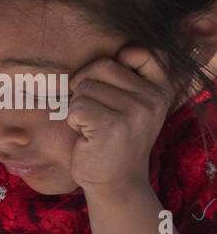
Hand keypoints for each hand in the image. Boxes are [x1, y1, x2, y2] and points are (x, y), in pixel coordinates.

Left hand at [67, 47, 172, 194]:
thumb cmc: (115, 140)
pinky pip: (77, 106)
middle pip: (101, 66)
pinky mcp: (112, 126)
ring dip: (78, 107)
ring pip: (85, 87)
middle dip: (86, 86)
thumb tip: (109, 52)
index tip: (109, 84)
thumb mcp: (134, 106)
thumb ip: (129, 78)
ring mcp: (135, 111)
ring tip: (93, 127)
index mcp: (161, 88)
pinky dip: (72, 120)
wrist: (116, 182)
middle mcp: (152, 97)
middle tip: (93, 112)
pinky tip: (86, 136)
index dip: (117, 60)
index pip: (139, 51)